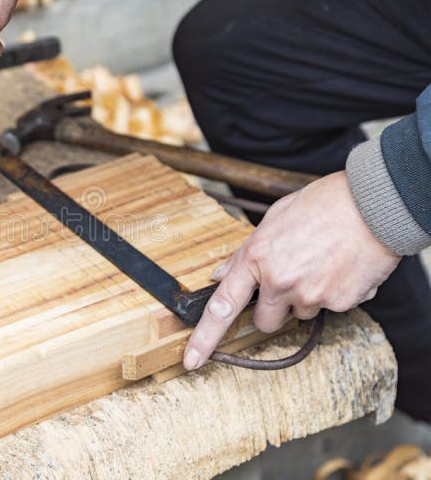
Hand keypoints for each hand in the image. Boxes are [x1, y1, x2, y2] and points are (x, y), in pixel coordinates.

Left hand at [183, 171, 400, 369]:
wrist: (374, 204)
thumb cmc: (322, 205)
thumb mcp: (273, 220)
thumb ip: (245, 253)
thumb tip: (222, 275)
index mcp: (257, 258)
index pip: (222, 306)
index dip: (204, 338)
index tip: (191, 360)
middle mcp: (280, 282)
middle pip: (265, 322)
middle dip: (274, 309)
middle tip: (290, 278)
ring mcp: (311, 294)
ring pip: (300, 314)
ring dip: (306, 298)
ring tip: (322, 263)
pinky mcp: (340, 303)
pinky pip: (331, 308)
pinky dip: (336, 293)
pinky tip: (342, 267)